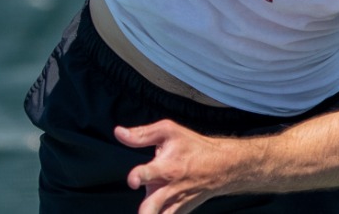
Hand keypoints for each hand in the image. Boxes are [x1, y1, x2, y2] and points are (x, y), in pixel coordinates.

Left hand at [116, 120, 235, 213]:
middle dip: (146, 212)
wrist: (220, 167)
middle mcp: (168, 189)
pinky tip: (151, 212)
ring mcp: (173, 204)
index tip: (133, 181)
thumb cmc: (192, 147)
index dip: (139, 176)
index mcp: (166, 167)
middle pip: (151, 207)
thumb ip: (142, 134)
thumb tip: (118, 132)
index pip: (150, 174)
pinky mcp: (178, 212)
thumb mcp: (169, 132)